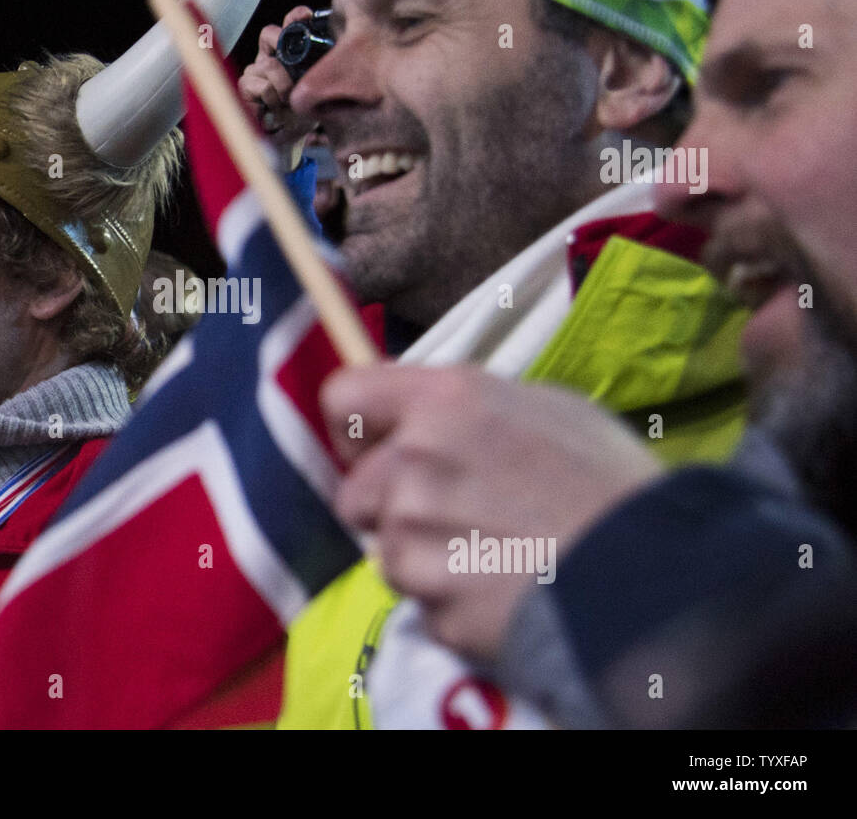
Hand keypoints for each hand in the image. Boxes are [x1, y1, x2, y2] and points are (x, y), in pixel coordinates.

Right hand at [237, 5, 318, 167]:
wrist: (288, 139)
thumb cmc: (304, 112)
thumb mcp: (319, 88)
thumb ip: (322, 70)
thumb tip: (338, 51)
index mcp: (284, 52)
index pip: (286, 24)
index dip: (294, 17)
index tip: (307, 16)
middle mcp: (267, 57)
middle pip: (269, 34)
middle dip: (285, 50)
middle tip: (296, 79)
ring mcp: (253, 71)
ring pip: (268, 64)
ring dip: (283, 85)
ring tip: (287, 102)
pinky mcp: (244, 87)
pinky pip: (262, 85)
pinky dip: (272, 98)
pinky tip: (275, 109)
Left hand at [320, 364, 663, 661]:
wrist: (654, 572)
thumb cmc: (609, 479)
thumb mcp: (546, 408)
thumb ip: (465, 410)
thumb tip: (422, 421)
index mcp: (446, 401)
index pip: (343, 397)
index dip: (356, 427)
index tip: (376, 445)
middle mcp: (415, 462)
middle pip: (356, 491)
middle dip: (391, 505)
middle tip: (454, 515)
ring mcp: (415, 537)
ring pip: (386, 551)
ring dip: (423, 557)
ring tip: (491, 556)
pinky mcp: (429, 601)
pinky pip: (420, 601)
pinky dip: (449, 601)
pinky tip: (500, 591)